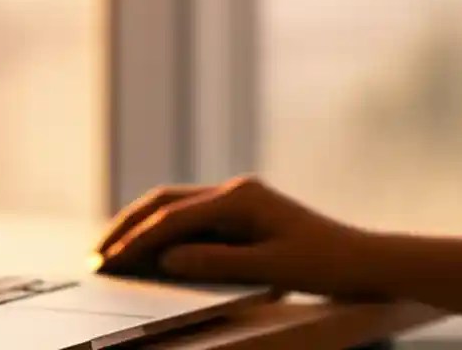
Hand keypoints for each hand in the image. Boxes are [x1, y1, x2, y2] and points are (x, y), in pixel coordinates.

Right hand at [94, 175, 384, 300]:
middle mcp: (237, 191)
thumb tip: (165, 258)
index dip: (135, 240)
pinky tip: (152, 250)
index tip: (106, 261)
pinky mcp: (246, 213)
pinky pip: (194, 218)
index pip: (173, 218)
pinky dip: (166, 232)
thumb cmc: (324, 264)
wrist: (365, 260)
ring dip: (143, 226)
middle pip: (166, 201)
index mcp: (240, 198)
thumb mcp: (269, 270)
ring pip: (177, 206)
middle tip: (96, 255)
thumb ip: (215, 262)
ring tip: (113, 251)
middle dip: (128, 226)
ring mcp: (241, 199)